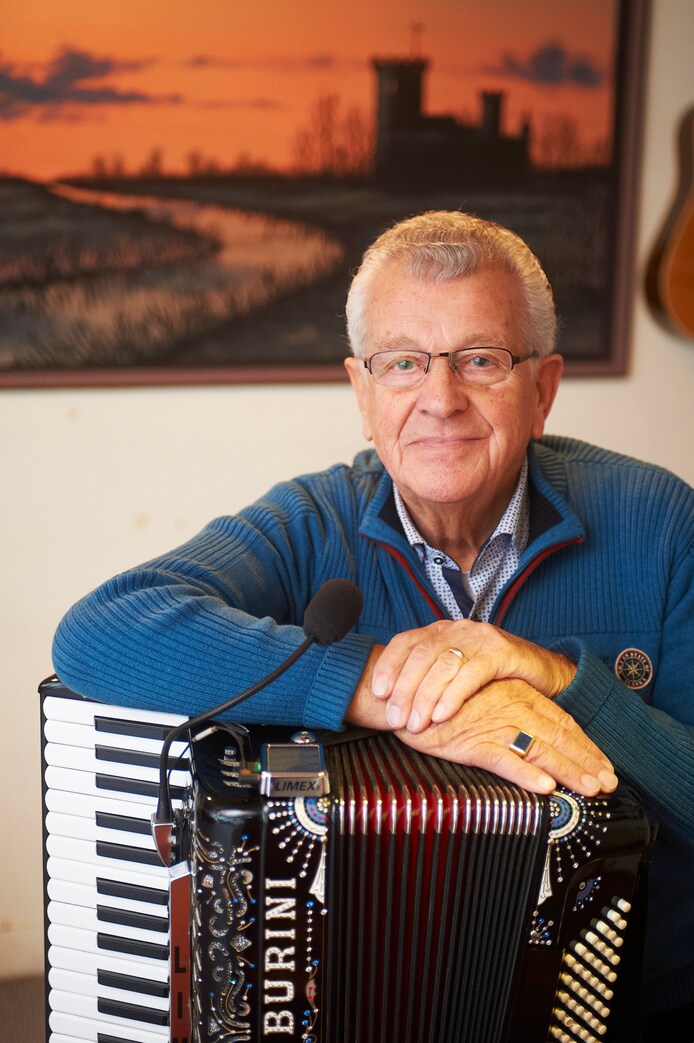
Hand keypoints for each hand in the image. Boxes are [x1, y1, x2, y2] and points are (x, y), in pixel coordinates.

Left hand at [371, 620, 576, 731]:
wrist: (541, 671)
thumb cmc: (492, 678)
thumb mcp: (454, 673)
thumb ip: (427, 679)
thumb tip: (391, 703)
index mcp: (440, 631)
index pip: (404, 641)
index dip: (388, 666)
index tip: (377, 693)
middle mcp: (457, 629)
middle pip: (420, 655)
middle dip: (404, 690)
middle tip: (395, 719)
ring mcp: (480, 638)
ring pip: (443, 664)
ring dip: (425, 697)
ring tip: (416, 723)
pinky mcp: (502, 651)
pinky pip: (471, 673)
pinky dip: (453, 696)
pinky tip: (442, 715)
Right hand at [396, 678, 617, 796]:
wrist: (405, 693)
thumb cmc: (444, 698)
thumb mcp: (486, 698)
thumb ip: (513, 712)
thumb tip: (540, 738)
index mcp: (518, 693)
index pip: (561, 720)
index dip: (585, 745)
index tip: (604, 765)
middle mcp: (511, 706)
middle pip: (558, 736)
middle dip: (586, 762)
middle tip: (608, 784)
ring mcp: (492, 724)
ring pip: (539, 748)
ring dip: (568, 770)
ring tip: (589, 789)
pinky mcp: (471, 741)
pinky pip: (504, 759)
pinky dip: (526, 773)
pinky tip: (544, 787)